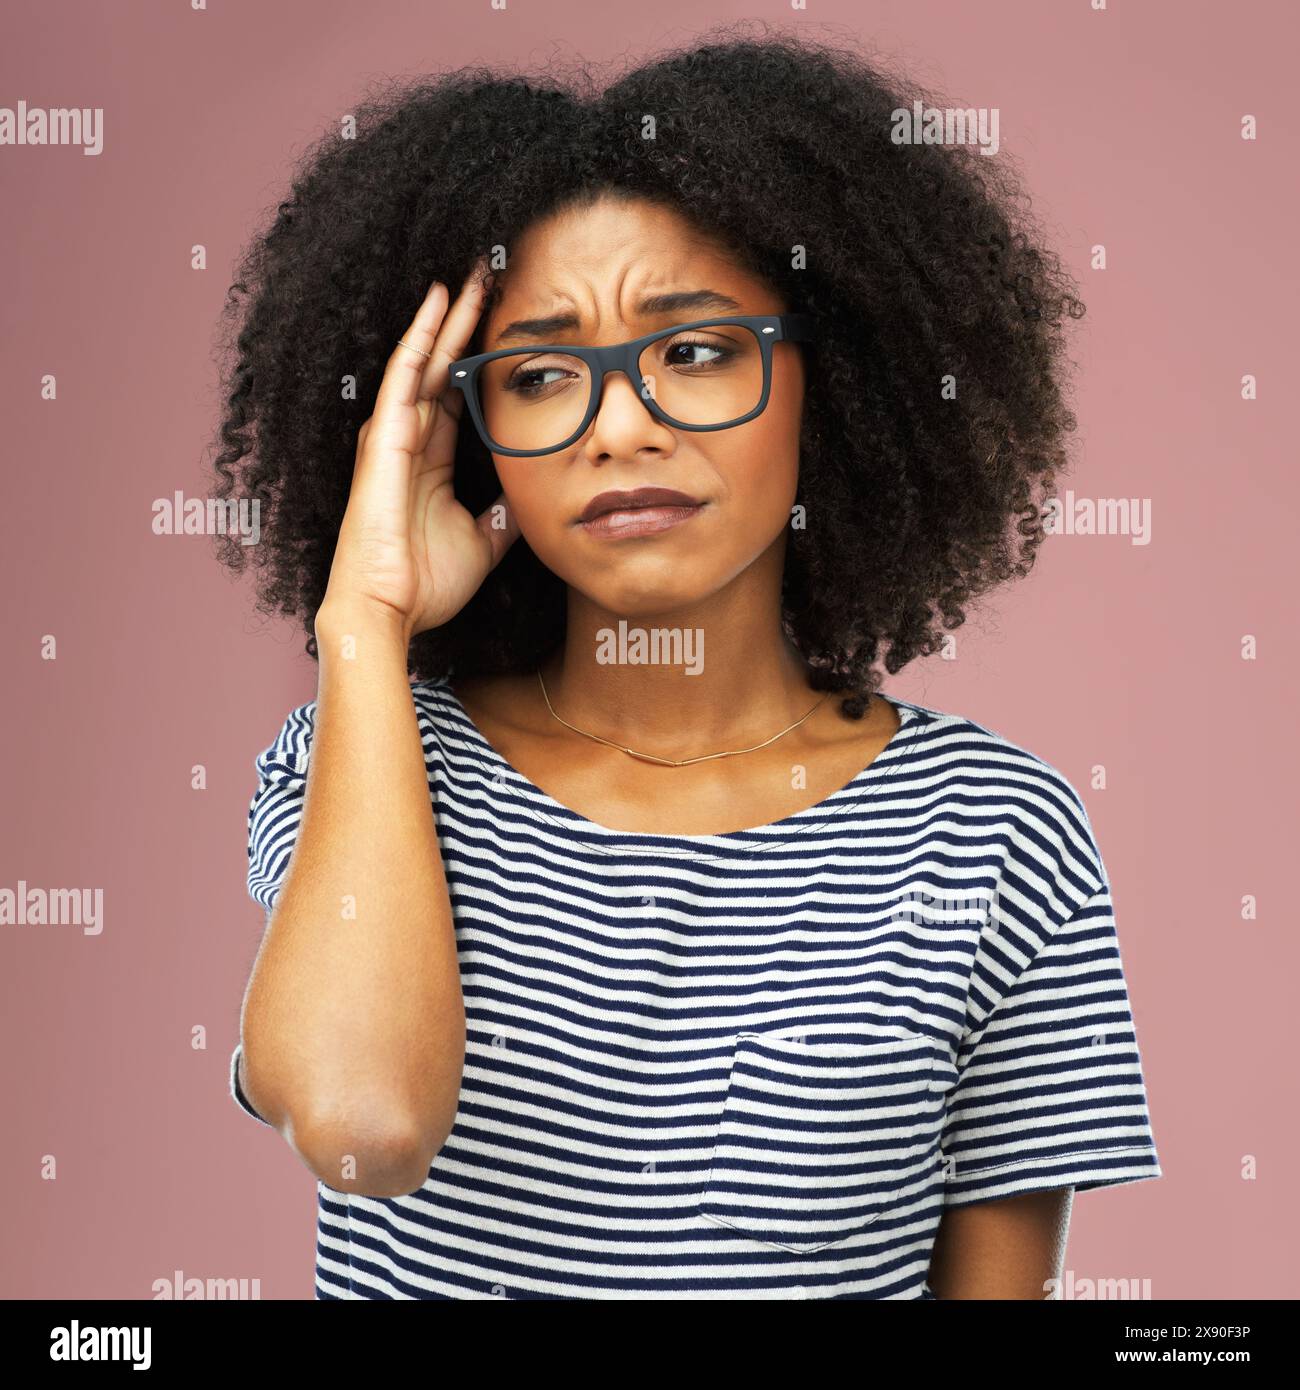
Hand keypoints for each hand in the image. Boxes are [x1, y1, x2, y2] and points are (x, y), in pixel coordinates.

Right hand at [318, 261, 518, 643]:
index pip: (459, 393)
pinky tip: (437, 301)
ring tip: (469, 273)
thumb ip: (504, 518)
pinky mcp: (384, 440)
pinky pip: (405, 377)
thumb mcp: (483, 543)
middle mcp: (410, 441)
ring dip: (447, 317)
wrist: (390, 613)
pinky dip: (420, 337)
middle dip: (465, 323)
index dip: (480, 357)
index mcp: (432, 462)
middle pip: (442, 367)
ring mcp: (393, 437)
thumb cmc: (426, 584)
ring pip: (424, 361)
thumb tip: (531, 498)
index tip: (507, 324)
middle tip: (489, 275)